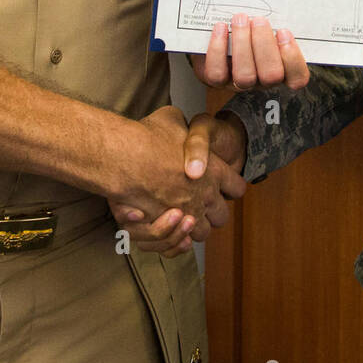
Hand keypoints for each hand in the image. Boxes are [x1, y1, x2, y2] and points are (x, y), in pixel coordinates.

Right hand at [110, 111, 248, 257]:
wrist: (124, 158)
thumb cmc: (148, 137)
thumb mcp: (171, 118)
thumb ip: (182, 126)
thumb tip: (179, 125)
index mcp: (215, 171)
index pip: (237, 187)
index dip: (231, 186)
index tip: (222, 184)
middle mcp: (205, 196)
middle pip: (222, 216)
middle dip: (213, 212)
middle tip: (200, 203)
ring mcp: (187, 215)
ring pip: (201, 233)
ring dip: (193, 227)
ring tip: (181, 217)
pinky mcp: (167, 229)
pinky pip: (178, 244)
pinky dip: (175, 241)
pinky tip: (169, 231)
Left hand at [190, 14, 309, 90]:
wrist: (215, 39)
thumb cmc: (249, 29)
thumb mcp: (264, 25)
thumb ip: (273, 22)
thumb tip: (278, 0)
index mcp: (281, 69)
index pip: (297, 79)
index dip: (293, 58)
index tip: (284, 32)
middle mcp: (262, 81)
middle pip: (271, 75)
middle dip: (264, 45)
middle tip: (259, 20)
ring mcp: (239, 83)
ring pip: (245, 76)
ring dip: (242, 44)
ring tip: (240, 19)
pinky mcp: (216, 81)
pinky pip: (217, 72)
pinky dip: (218, 48)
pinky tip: (221, 27)